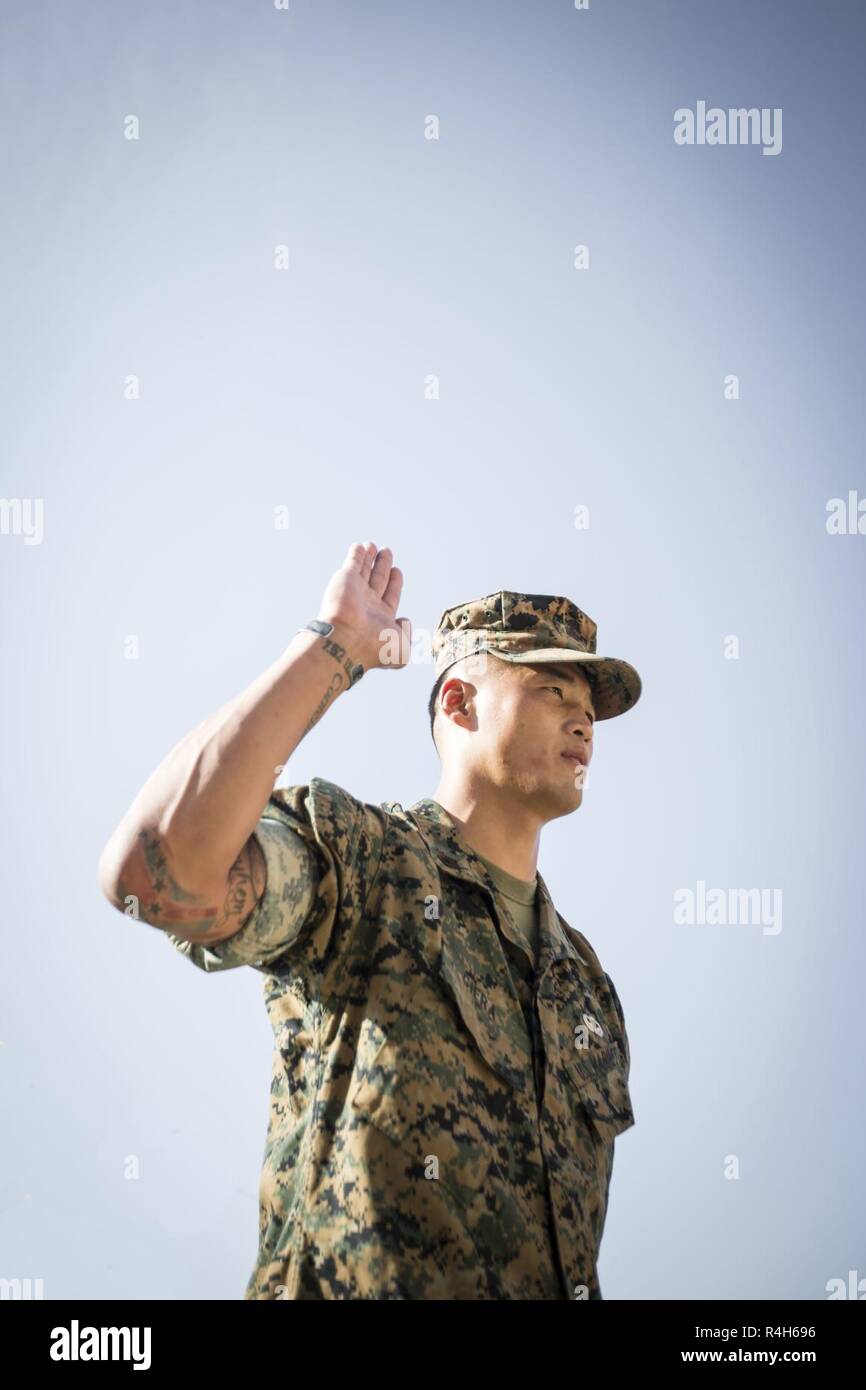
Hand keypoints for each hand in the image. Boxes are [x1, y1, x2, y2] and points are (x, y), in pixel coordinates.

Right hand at [316, 542, 411, 671]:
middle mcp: (367, 604)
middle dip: (382, 565)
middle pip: (378, 579)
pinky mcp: (345, 579)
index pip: (390, 595)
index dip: (395, 582)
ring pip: (364, 570)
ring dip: (369, 557)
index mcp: (381, 618)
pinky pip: (352, 563)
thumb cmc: (374, 647)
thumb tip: (404, 620)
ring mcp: (355, 591)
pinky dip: (356, 555)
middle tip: (386, 551)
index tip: (397, 570)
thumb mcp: (401, 648)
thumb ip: (407, 634)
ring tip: (372, 545)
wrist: (346, 641)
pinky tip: (360, 547)